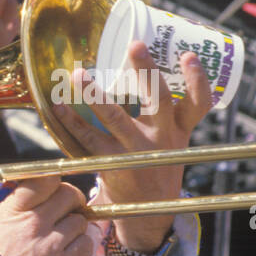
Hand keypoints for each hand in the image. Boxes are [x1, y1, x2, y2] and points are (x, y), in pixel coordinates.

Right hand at [0, 175, 94, 255]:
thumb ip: (15, 210)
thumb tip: (36, 195)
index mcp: (12, 211)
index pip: (43, 179)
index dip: (54, 181)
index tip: (54, 190)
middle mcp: (33, 223)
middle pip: (69, 194)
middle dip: (72, 201)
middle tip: (68, 210)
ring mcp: (50, 244)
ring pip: (80, 220)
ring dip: (76, 227)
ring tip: (64, 237)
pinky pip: (86, 244)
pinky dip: (82, 246)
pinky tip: (70, 252)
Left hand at [52, 42, 211, 251]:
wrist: (148, 210)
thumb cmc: (158, 163)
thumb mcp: (175, 139)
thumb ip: (168, 111)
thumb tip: (148, 67)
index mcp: (180, 130)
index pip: (198, 104)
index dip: (196, 80)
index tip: (188, 55)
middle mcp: (161, 138)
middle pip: (158, 100)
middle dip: (146, 71)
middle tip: (135, 45)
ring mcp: (135, 151)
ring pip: (115, 118)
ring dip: (95, 94)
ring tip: (78, 73)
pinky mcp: (110, 165)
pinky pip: (86, 140)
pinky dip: (70, 122)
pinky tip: (57, 107)